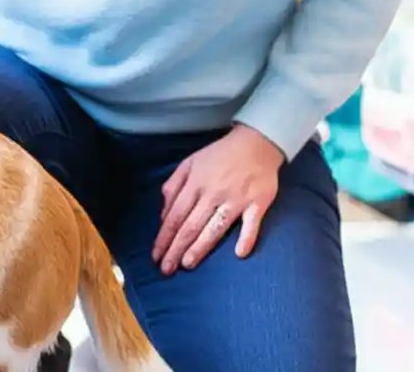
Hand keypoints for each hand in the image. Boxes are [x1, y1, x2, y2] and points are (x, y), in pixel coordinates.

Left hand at [152, 124, 283, 274]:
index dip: (164, 237)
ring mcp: (236, 199)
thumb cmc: (220, 155)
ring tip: (187, 264)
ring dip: (200, 247)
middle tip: (166, 269)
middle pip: (191, 226)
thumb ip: (173, 186)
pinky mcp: (257, 203)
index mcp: (195, 184)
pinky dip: (247, 238)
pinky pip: (252, 224)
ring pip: (215, 228)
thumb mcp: (189, 163)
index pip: (175, 216)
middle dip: (176, 249)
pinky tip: (239, 253)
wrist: (256, 143)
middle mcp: (213, 193)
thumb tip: (164, 214)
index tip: (156, 255)